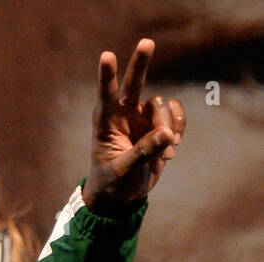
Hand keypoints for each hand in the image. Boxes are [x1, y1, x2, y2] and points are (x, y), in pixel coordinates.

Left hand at [82, 39, 184, 213]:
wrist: (123, 196)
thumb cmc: (113, 184)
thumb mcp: (123, 172)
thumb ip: (143, 153)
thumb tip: (167, 135)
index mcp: (106, 124)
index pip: (106, 96)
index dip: (107, 76)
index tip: (106, 56)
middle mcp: (124, 115)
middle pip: (135, 82)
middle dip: (141, 63)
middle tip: (147, 42)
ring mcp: (143, 118)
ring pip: (162, 106)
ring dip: (167, 127)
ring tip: (165, 152)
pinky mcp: (160, 124)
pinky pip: (177, 115)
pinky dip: (179, 129)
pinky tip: (171, 148)